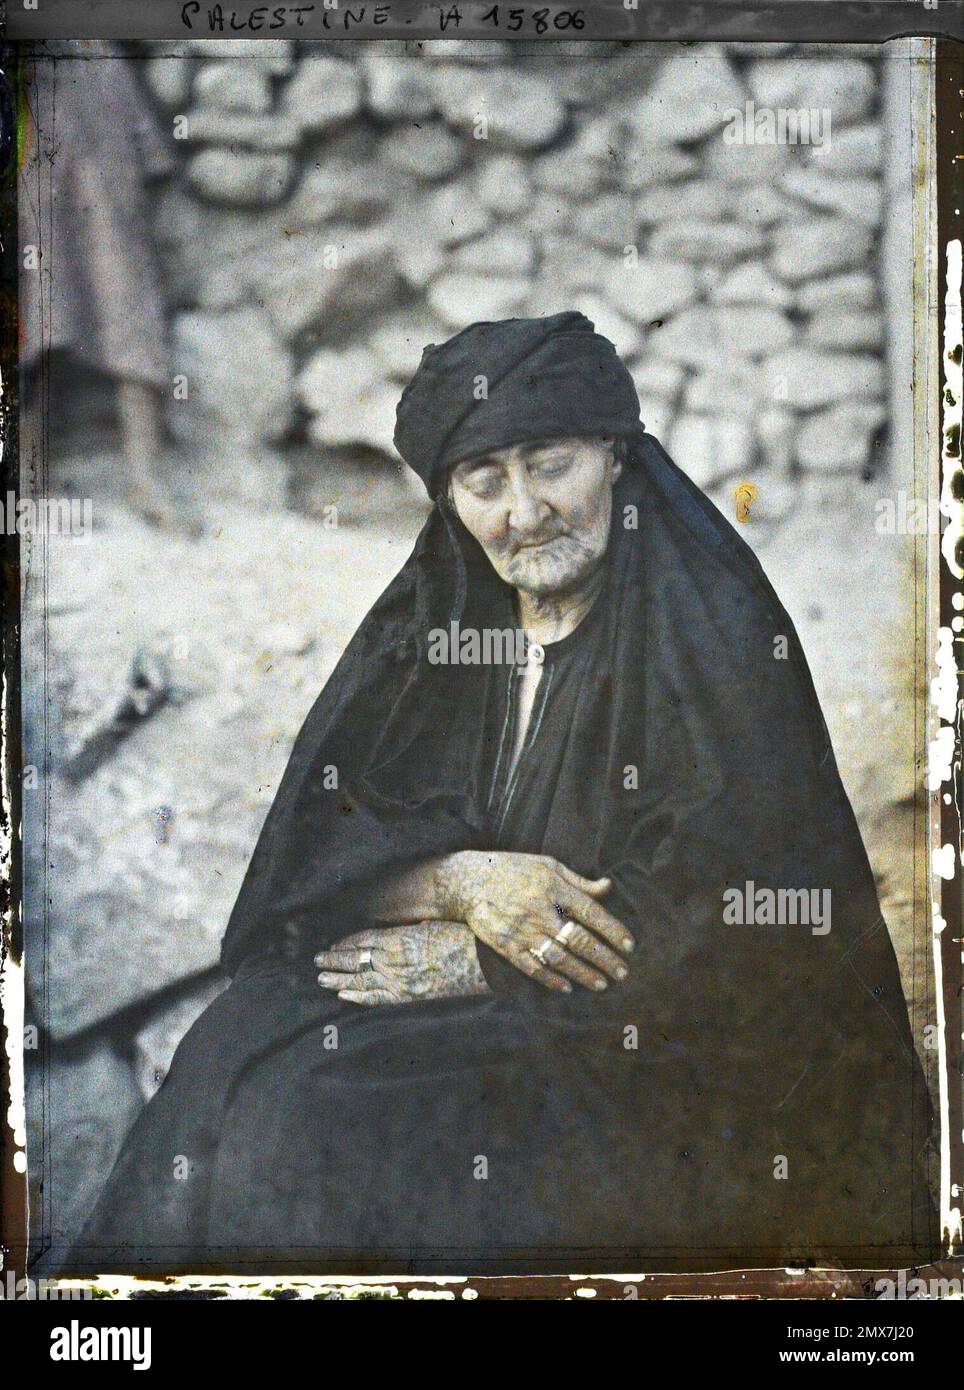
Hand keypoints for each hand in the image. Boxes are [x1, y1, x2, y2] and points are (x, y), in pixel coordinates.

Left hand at [314, 922, 490, 1006]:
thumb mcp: (427, 924)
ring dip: (339, 978)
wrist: (480, 959)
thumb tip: (385, 935)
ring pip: (361, 979)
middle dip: (334, 960)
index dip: (345, 943)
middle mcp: (394, 960)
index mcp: (398, 937)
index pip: (362, 940)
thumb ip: (403, 930)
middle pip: (356, 960)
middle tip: (317, 960)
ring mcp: (400, 980)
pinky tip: (344, 995)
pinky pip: (378, 998)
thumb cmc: (459, 935)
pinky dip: (359, 996)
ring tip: (322, 978)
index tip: (333, 944)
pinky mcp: (409, 996)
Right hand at [435, 851, 633, 994]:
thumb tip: (608, 887)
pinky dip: (550, 979)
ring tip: (601, 984)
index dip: (612, 930)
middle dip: (604, 958)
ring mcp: (522, 930)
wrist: (467, 881)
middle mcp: (540, 910)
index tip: (629, 946)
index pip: (591, 912)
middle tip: (622, 973)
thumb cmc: (512, 869)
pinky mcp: (505, 945)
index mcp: (553, 887)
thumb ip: (578, 881)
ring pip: (559, 957)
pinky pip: (532, 967)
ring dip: (583, 973)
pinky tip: (567, 987)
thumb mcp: (547, 865)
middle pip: (579, 939)